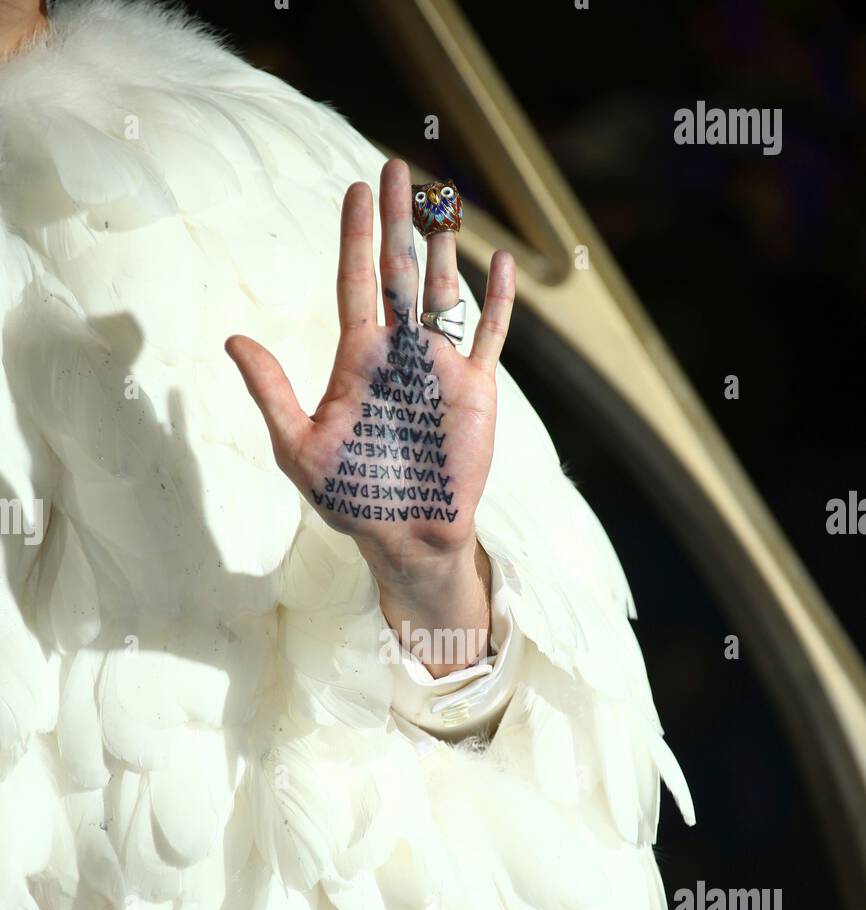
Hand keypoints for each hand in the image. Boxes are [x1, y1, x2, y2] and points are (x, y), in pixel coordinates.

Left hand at [225, 158, 514, 576]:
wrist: (406, 537)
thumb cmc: (351, 498)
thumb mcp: (299, 447)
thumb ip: (272, 392)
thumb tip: (234, 340)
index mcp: (358, 358)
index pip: (355, 282)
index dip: (356, 236)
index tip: (357, 190)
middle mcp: (400, 353)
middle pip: (398, 272)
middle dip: (397, 221)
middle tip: (395, 168)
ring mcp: (439, 368)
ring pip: (444, 291)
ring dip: (444, 245)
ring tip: (443, 199)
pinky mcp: (474, 390)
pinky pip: (489, 336)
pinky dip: (498, 301)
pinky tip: (501, 263)